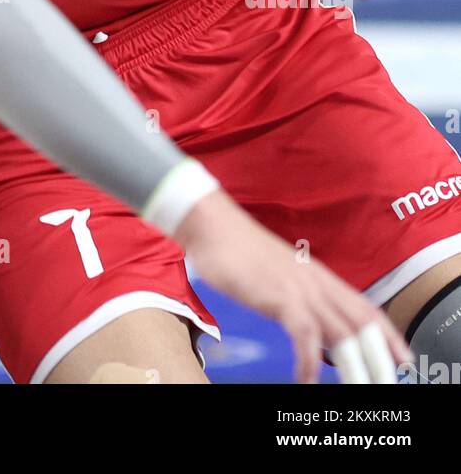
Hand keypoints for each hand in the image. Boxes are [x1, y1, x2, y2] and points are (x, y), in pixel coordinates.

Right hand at [176, 191, 412, 383]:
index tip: (403, 360)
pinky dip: (309, 360)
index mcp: (319, 277)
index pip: (366, 309)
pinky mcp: (280, 294)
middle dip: (381, 358)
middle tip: (390, 384)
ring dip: (356, 366)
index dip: (388, 335)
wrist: (212, 225)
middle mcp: (317, 281)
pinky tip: (306, 380)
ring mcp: (300, 287)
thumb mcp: (278, 276)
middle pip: (363, 324)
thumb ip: (297, 298)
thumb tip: (308, 325)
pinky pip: (305, 333)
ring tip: (361, 391)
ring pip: (343, 332)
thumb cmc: (238, 251)